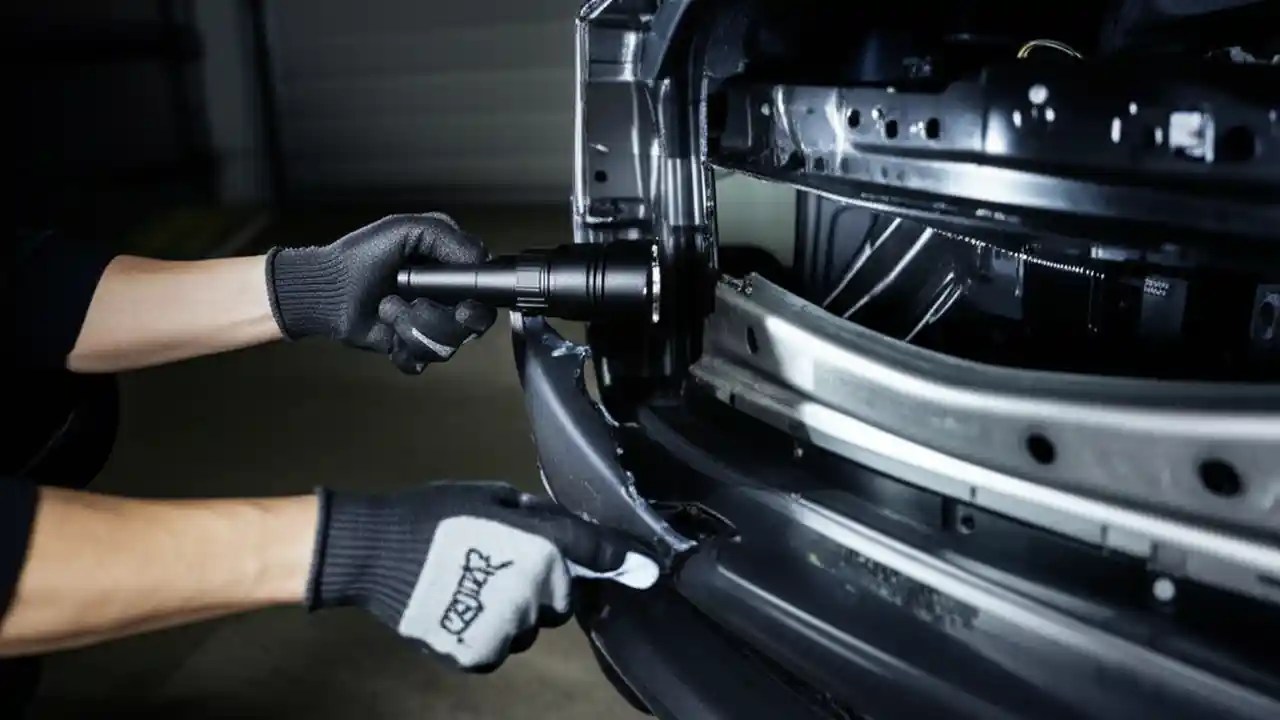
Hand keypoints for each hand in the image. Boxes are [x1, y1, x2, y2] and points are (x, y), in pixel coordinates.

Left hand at [265, 213, 496, 373]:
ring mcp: (429, 328)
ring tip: (388, 308)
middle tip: (417, 306)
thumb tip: (481, 261)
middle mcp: (447, 303)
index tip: (462, 306)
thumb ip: (449, 237)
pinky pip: (421, 361)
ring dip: (413, 328)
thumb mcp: (406, 229)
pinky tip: (387, 332)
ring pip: (446, 346)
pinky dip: (403, 349)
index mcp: (452, 275)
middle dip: (441, 319)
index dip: (478, 306)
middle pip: (470, 327)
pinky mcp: (409, 348)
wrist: (328, 288)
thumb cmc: (363, 255)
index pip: (486, 297)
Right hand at [305, 482, 658, 671]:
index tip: (650, 569)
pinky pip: (502, 646)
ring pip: (531, 627)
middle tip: (505, 562)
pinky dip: (489, 632)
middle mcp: (536, 592)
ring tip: (475, 584)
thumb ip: (542, 519)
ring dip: (517, 611)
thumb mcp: (495, 499)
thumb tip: (570, 531)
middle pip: (563, 598)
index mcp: (544, 548)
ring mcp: (509, 629)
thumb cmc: (434, 515)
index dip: (626, 560)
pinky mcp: (481, 655)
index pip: (598, 554)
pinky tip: (463, 606)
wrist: (377, 553)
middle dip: (546, 583)